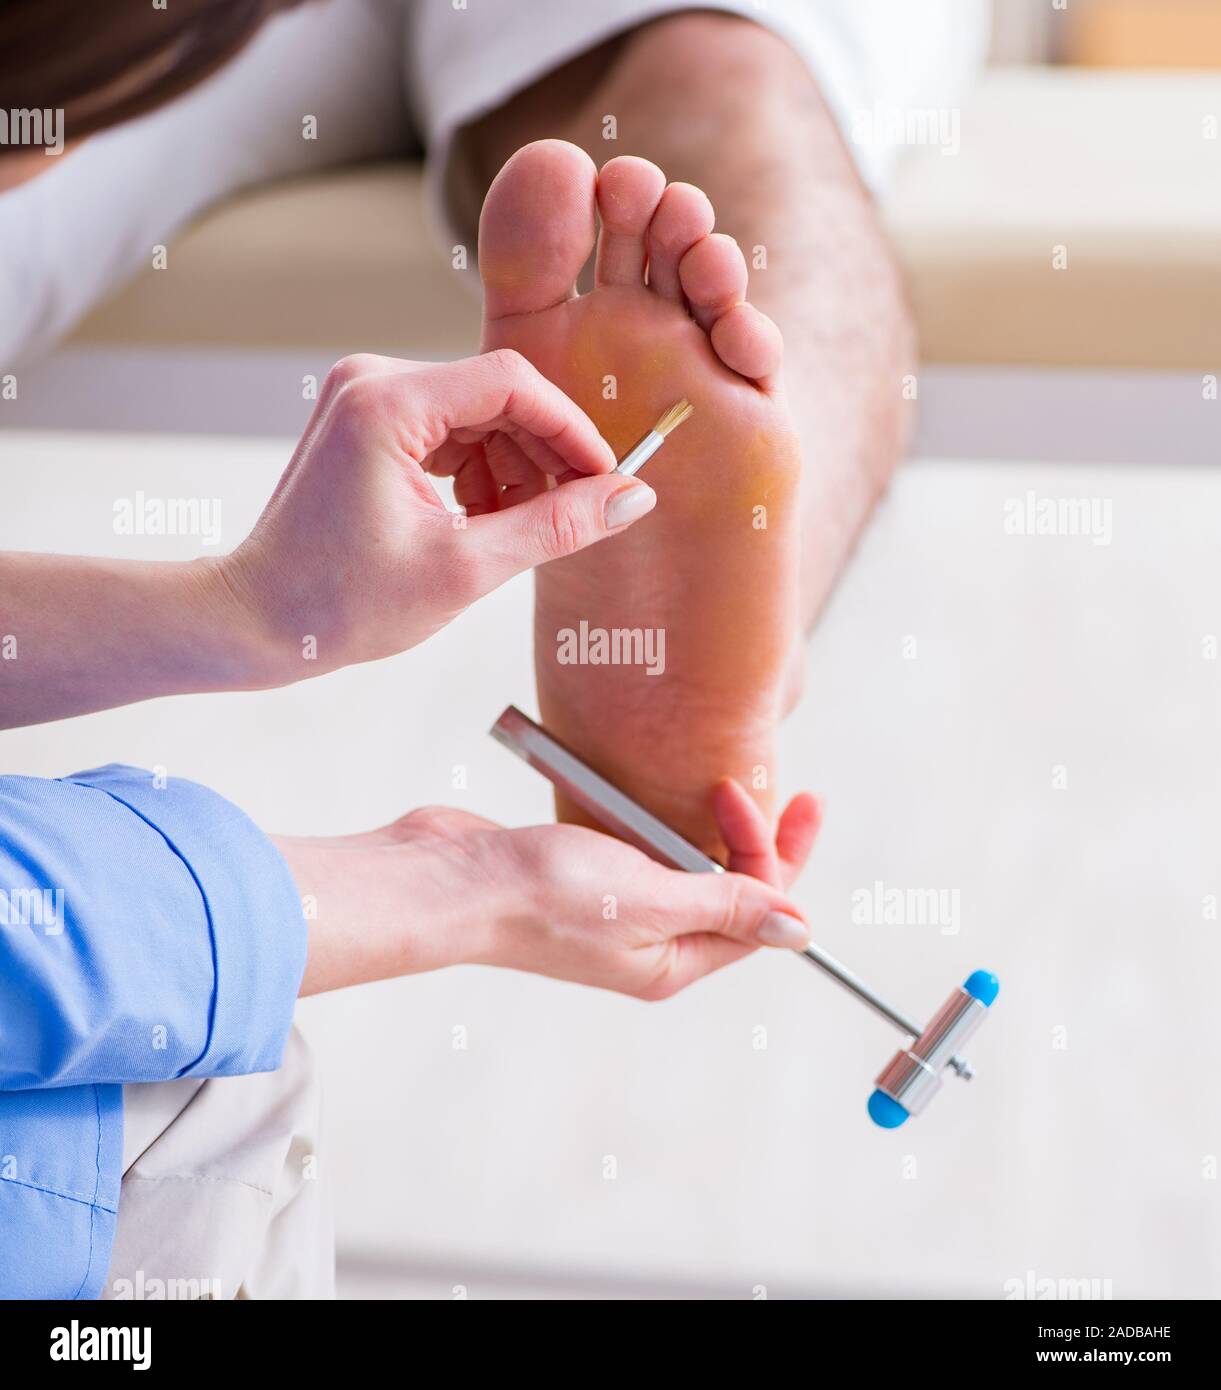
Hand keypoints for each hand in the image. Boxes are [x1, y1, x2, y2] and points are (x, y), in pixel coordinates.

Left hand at [217, 349, 655, 681]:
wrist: (257, 619)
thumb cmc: (341, 603)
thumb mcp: (465, 569)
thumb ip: (555, 526)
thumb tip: (631, 499)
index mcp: (388, 404)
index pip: (512, 382)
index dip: (572, 429)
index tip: (608, 479)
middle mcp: (373, 381)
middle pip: (497, 394)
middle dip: (543, 454)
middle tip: (574, 513)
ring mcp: (367, 397)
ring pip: (478, 413)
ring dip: (513, 467)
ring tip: (516, 529)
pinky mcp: (368, 420)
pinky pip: (449, 429)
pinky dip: (479, 471)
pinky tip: (483, 519)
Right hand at [280, 789, 821, 999]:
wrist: (451, 879)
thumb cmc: (541, 897)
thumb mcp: (650, 900)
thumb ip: (727, 905)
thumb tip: (798, 929)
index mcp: (672, 961)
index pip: (757, 911)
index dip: (779, 856)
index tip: (792, 800)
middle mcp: (649, 941)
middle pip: (726, 887)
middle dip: (747, 836)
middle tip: (745, 783)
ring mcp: (614, 908)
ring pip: (684, 864)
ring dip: (702, 826)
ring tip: (713, 786)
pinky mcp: (583, 875)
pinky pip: (642, 848)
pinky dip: (657, 819)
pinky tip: (657, 793)